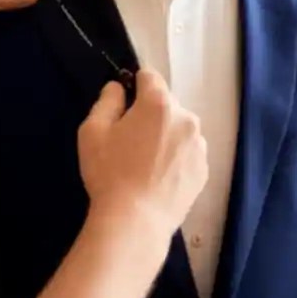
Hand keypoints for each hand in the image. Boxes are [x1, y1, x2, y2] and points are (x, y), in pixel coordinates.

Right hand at [77, 70, 207, 235]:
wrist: (136, 221)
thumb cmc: (109, 173)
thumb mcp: (93, 132)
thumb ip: (106, 101)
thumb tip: (118, 88)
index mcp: (159, 104)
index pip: (150, 76)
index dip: (134, 86)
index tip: (123, 105)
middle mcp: (186, 119)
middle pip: (167, 104)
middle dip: (150, 114)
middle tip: (130, 141)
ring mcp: (199, 146)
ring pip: (180, 129)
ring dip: (166, 136)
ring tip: (146, 163)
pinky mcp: (204, 170)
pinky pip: (188, 153)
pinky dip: (176, 158)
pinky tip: (159, 178)